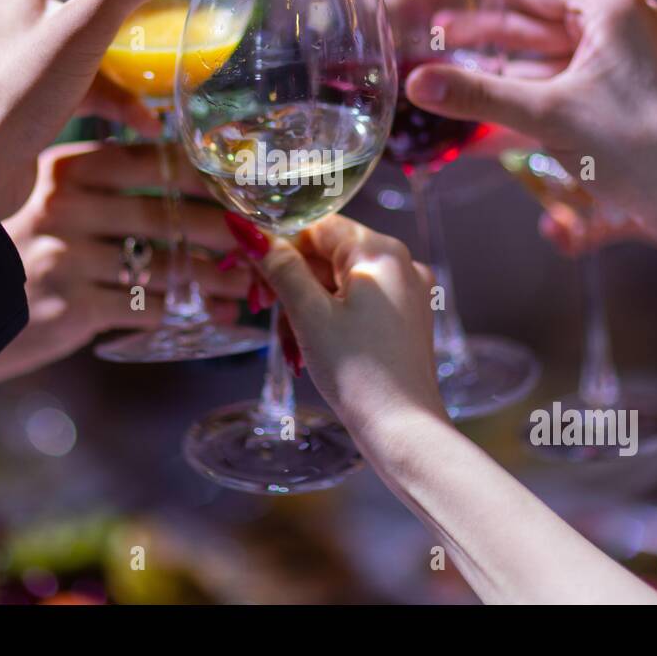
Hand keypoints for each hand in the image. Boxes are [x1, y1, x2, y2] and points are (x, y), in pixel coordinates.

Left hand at [0, 0, 199, 216]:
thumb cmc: (14, 95)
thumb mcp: (83, 30)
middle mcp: (13, 10)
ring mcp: (22, 54)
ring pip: (78, 26)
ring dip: (121, 32)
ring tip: (164, 36)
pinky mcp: (33, 96)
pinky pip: (81, 79)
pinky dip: (113, 92)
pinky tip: (146, 117)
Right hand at [0, 142, 251, 388]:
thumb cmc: (6, 250)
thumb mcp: (36, 197)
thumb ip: (92, 181)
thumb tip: (172, 165)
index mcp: (60, 167)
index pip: (148, 160)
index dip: (201, 175)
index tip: (239, 187)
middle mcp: (63, 204)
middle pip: (165, 213)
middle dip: (222, 229)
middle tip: (262, 239)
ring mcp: (66, 255)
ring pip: (164, 264)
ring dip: (216, 276)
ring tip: (251, 284)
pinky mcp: (71, 306)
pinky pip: (148, 309)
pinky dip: (189, 315)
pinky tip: (217, 318)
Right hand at [229, 213, 446, 438]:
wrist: (402, 429)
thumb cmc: (359, 372)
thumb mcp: (309, 314)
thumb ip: (279, 267)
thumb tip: (249, 231)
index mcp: (381, 252)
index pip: (320, 226)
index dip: (281, 245)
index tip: (255, 271)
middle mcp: (402, 265)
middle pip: (330, 255)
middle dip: (292, 282)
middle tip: (263, 309)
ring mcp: (408, 294)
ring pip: (341, 284)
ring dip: (307, 306)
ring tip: (290, 342)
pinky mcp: (405, 322)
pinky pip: (358, 305)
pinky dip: (330, 320)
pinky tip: (311, 348)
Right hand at [407, 0, 656, 232]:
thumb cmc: (632, 149)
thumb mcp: (544, 115)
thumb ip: (476, 95)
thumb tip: (415, 83)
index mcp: (608, 8)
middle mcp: (619, 21)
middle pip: (534, 17)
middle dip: (482, 31)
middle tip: (431, 37)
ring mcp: (621, 55)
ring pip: (544, 50)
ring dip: (499, 62)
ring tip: (448, 67)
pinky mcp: (618, 86)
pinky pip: (559, 76)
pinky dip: (523, 86)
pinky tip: (484, 99)